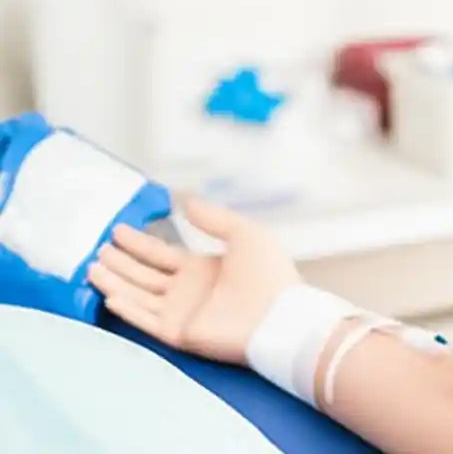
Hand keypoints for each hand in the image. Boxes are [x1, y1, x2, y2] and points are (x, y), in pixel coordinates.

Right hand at [87, 197, 300, 364]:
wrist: (280, 314)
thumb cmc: (268, 272)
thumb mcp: (244, 233)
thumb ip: (212, 217)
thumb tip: (185, 200)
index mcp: (202, 268)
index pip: (161, 254)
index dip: (139, 243)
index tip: (117, 230)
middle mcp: (187, 290)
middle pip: (144, 275)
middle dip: (121, 262)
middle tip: (96, 249)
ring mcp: (182, 313)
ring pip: (139, 295)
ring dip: (116, 282)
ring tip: (92, 268)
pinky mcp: (180, 333)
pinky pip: (147, 320)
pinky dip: (128, 309)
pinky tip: (110, 295)